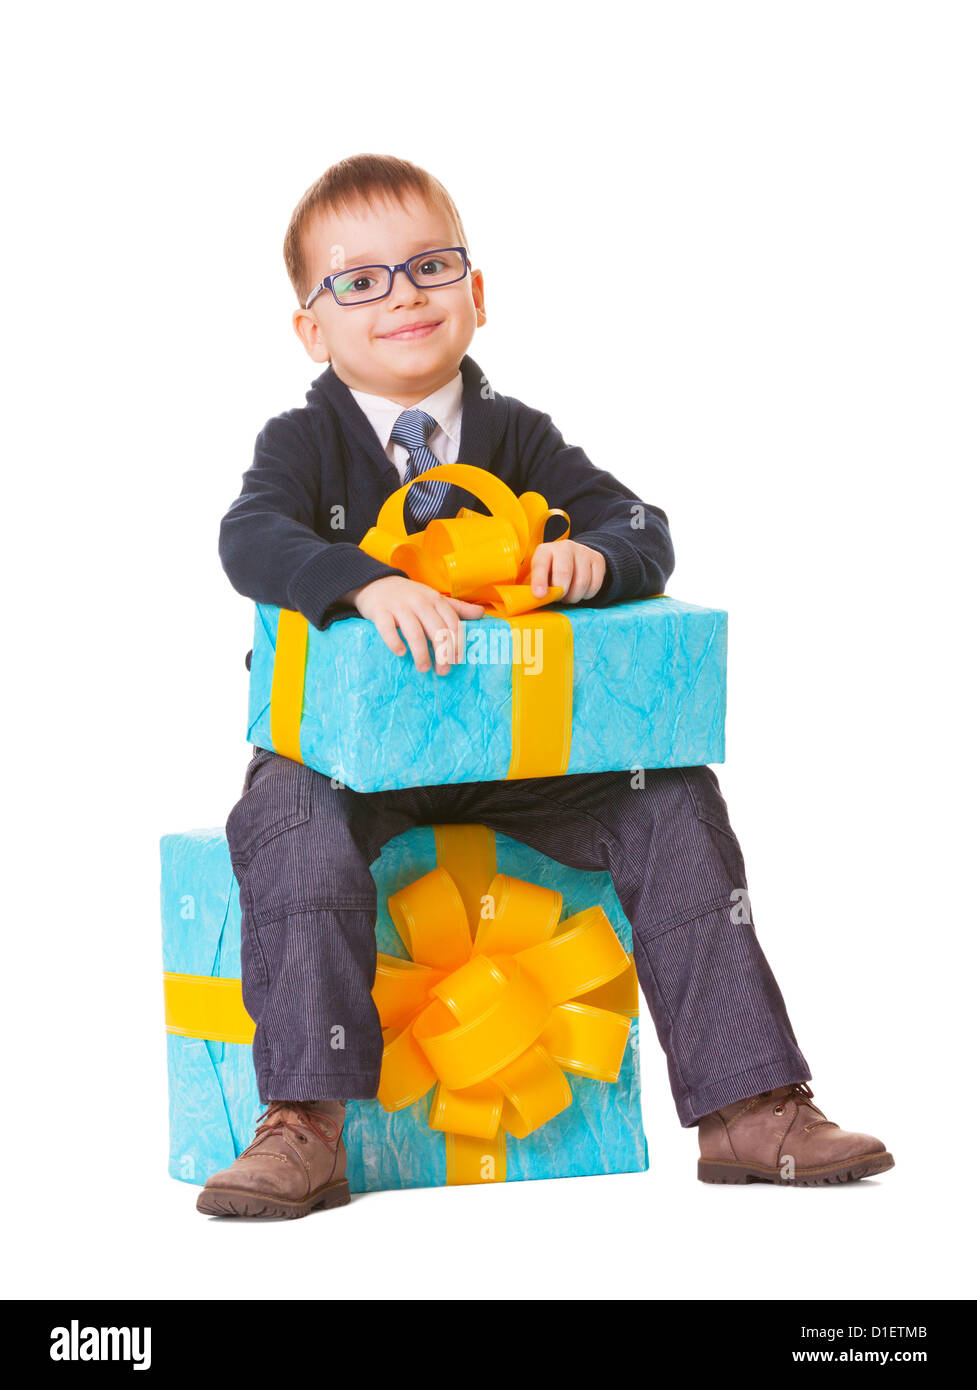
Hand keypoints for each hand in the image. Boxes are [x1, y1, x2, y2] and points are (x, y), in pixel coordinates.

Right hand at [343, 576, 484, 674]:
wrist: (376, 583)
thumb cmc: (410, 596)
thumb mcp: (434, 598)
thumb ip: (456, 608)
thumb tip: (482, 613)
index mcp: (435, 599)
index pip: (451, 621)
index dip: (456, 642)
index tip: (458, 660)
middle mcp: (419, 602)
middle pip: (435, 629)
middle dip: (442, 652)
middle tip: (443, 671)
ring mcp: (398, 606)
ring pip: (413, 631)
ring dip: (420, 653)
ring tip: (423, 668)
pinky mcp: (379, 612)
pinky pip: (387, 629)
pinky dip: (394, 642)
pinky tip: (400, 653)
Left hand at [530, 540, 606, 602]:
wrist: (576, 557)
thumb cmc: (551, 572)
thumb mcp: (538, 575)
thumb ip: (531, 587)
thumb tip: (524, 602)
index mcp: (544, 551)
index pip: (541, 565)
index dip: (539, 581)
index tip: (539, 595)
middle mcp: (564, 547)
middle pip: (564, 572)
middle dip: (561, 592)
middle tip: (559, 598)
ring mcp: (583, 552)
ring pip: (582, 581)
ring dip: (574, 596)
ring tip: (568, 596)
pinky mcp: (598, 560)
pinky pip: (595, 584)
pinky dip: (587, 594)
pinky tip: (580, 592)